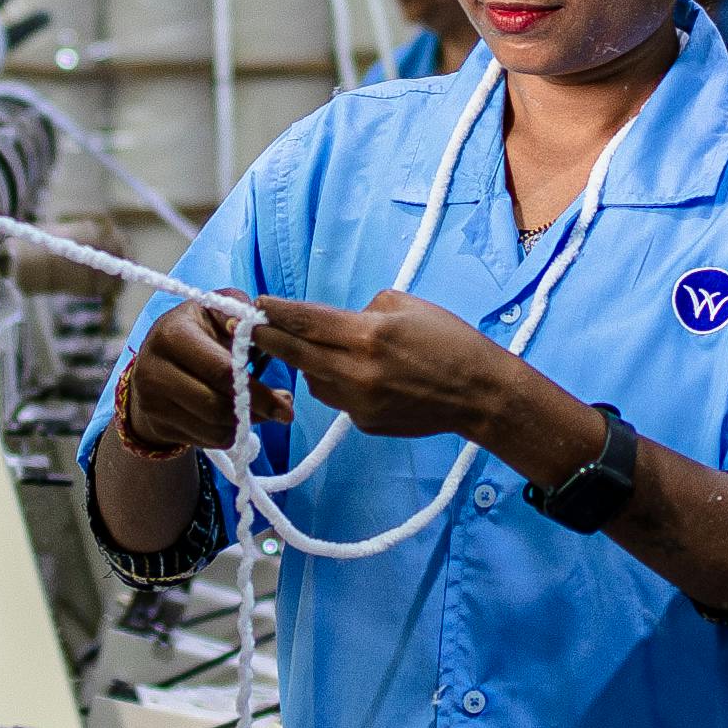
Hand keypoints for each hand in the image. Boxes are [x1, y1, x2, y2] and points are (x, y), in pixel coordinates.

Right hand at [117, 299, 293, 454]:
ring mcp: (151, 400)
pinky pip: (204, 441)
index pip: (221, 370)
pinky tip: (234, 420)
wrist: (157, 361)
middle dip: (255, 412)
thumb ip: (242, 317)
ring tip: (259, 412)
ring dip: (243, 425)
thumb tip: (266, 333)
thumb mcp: (217, 312)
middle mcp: (154, 369)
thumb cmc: (198, 331)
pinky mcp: (157, 424)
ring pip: (212, 428)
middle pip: (215, 405)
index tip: (286, 400)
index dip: (257, 389)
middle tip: (283, 413)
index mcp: (172, 334)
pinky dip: (227, 434)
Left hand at [252, 293, 523, 441]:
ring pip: (313, 381)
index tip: (257, 304)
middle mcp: (355, 372)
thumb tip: (337, 324)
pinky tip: (360, 376)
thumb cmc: (450, 341)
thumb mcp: (407, 306)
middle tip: (248, 328)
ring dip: (309, 364)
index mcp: (366, 336)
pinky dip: (339, 384)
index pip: (307, 322)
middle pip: (296, 354)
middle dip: (269, 340)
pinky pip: (338, 399)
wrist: (479, 395)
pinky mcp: (364, 423)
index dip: (278, 312)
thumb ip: (363, 313)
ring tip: (321, 351)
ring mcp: (358, 403)